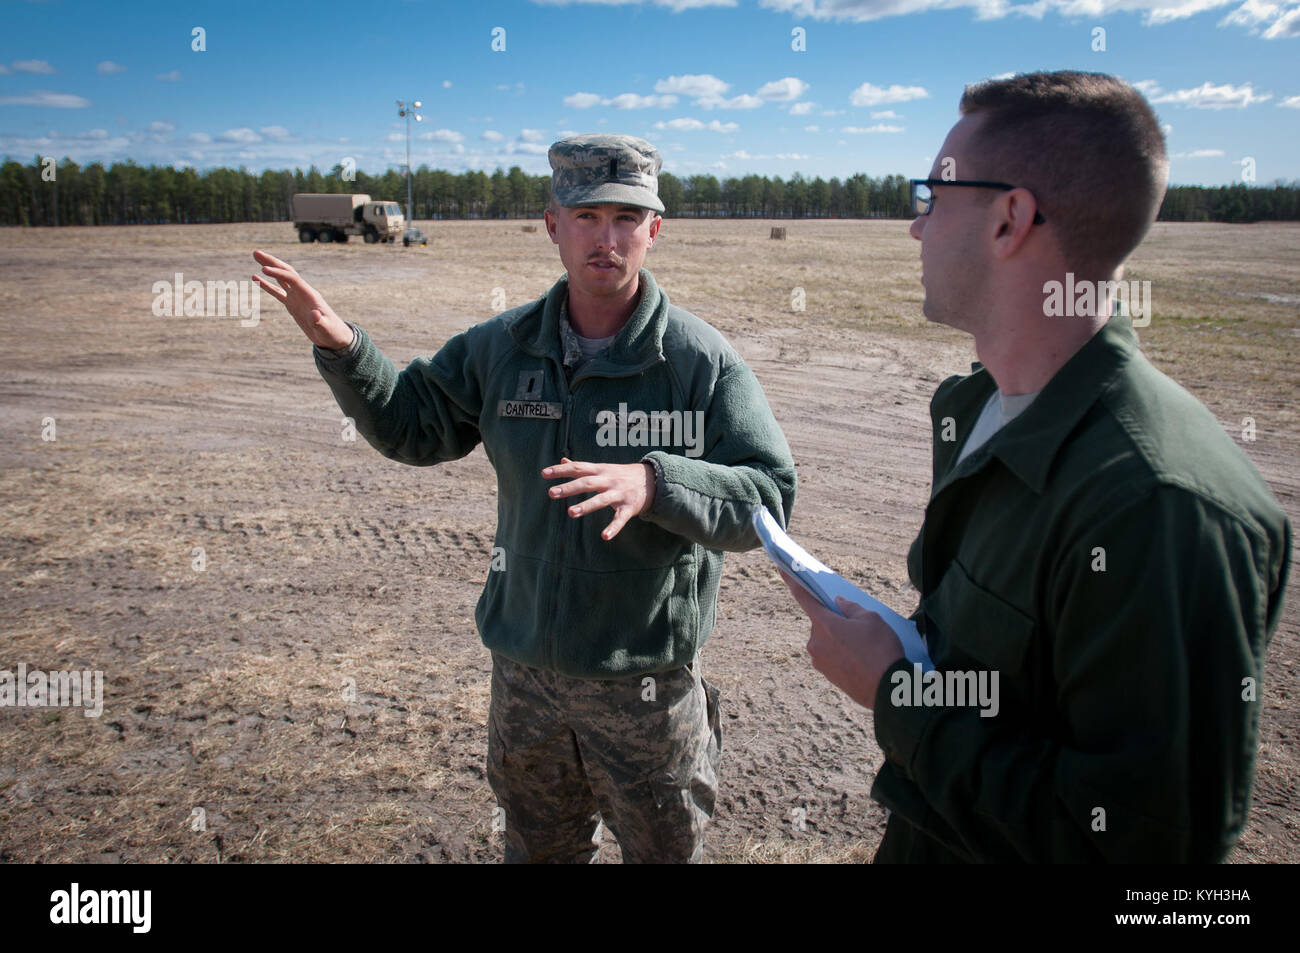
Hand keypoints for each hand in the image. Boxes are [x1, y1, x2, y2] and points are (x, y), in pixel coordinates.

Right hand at [252, 249, 353, 349]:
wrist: (334, 336)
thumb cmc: (332, 333)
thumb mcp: (326, 329)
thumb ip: (320, 322)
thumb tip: (314, 315)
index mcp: (310, 295)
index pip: (292, 278)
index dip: (279, 273)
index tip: (264, 270)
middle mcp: (303, 292)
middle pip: (286, 272)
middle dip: (272, 262)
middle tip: (256, 253)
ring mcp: (297, 297)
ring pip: (281, 278)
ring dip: (269, 267)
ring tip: (256, 256)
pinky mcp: (292, 304)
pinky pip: (277, 292)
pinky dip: (267, 285)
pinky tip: (256, 278)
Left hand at [542, 457, 655, 540]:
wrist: (653, 480)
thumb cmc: (621, 475)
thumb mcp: (602, 468)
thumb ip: (582, 467)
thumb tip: (563, 460)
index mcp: (600, 471)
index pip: (578, 468)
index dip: (561, 470)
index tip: (544, 473)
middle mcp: (608, 481)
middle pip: (587, 483)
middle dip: (569, 488)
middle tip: (551, 493)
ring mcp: (619, 494)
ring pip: (601, 500)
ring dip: (586, 506)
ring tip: (570, 513)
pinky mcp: (629, 508)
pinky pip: (620, 518)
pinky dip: (613, 527)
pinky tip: (604, 536)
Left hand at [777, 568, 904, 709]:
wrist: (888, 690)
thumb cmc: (880, 650)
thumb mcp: (871, 619)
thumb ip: (850, 607)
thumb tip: (838, 603)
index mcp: (824, 624)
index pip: (803, 597)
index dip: (792, 581)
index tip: (781, 568)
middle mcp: (815, 642)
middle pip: (821, 622)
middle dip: (835, 621)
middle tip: (858, 627)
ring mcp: (819, 660)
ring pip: (827, 640)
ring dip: (839, 639)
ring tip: (864, 647)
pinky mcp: (827, 675)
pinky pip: (831, 656)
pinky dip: (842, 654)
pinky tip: (861, 659)